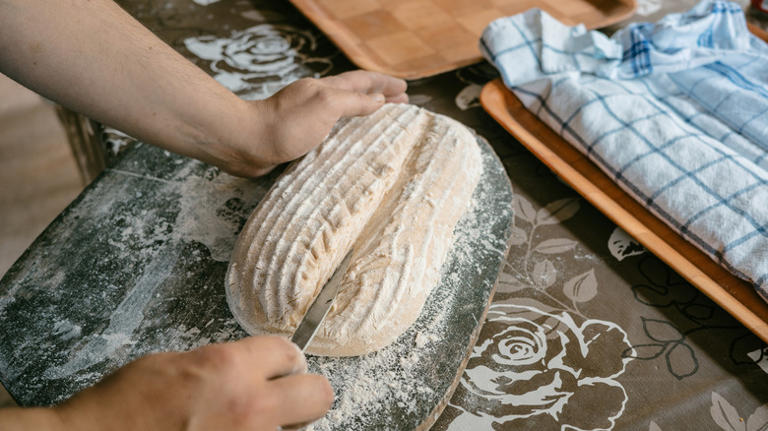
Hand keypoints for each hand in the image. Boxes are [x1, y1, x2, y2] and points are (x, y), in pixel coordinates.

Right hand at [51, 336, 330, 430]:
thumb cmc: (123, 406)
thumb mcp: (175, 364)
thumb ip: (222, 364)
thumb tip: (248, 368)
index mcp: (230, 369)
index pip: (290, 350)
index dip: (283, 358)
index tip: (279, 366)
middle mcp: (250, 408)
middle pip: (319, 394)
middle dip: (305, 392)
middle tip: (283, 398)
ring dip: (275, 426)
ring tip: (239, 426)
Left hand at [210, 70, 407, 176]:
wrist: (248, 143)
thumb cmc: (286, 124)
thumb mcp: (326, 106)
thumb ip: (353, 102)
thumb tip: (378, 101)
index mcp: (326, 89)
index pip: (362, 81)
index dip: (384, 84)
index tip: (404, 89)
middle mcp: (317, 100)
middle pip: (354, 95)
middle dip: (378, 98)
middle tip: (401, 104)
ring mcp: (307, 118)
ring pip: (343, 113)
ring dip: (363, 115)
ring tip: (380, 123)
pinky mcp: (298, 137)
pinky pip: (331, 132)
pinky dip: (346, 134)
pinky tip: (348, 145)